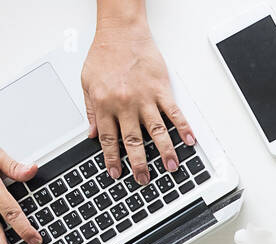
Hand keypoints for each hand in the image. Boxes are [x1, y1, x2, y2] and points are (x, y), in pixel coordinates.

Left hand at [81, 13, 192, 183]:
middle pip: (133, 141)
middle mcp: (125, 104)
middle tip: (144, 179)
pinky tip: (189, 141)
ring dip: (164, 152)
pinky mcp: (161, 89)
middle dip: (138, 164)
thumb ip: (91, 110)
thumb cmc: (105, 54)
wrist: (121, 32)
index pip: (108, 139)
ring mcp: (145, 98)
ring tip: (171, 167)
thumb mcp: (86, 82)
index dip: (112, 159)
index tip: (116, 174)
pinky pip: (174, 113)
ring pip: (156, 132)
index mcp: (105, 104)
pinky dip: (183, 128)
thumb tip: (91, 133)